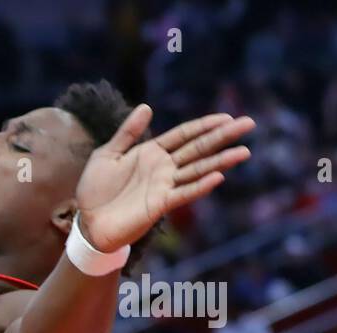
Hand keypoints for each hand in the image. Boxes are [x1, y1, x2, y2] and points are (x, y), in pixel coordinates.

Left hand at [76, 105, 254, 252]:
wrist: (87, 222)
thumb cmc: (94, 190)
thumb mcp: (107, 155)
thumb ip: (127, 133)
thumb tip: (146, 106)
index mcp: (151, 152)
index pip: (184, 135)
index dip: (204, 125)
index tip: (226, 116)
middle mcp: (163, 168)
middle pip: (198, 148)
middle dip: (222, 136)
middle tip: (248, 123)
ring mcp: (164, 186)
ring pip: (198, 170)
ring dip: (221, 161)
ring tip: (244, 152)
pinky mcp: (160, 205)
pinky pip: (184, 193)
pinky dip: (200, 186)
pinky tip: (218, 177)